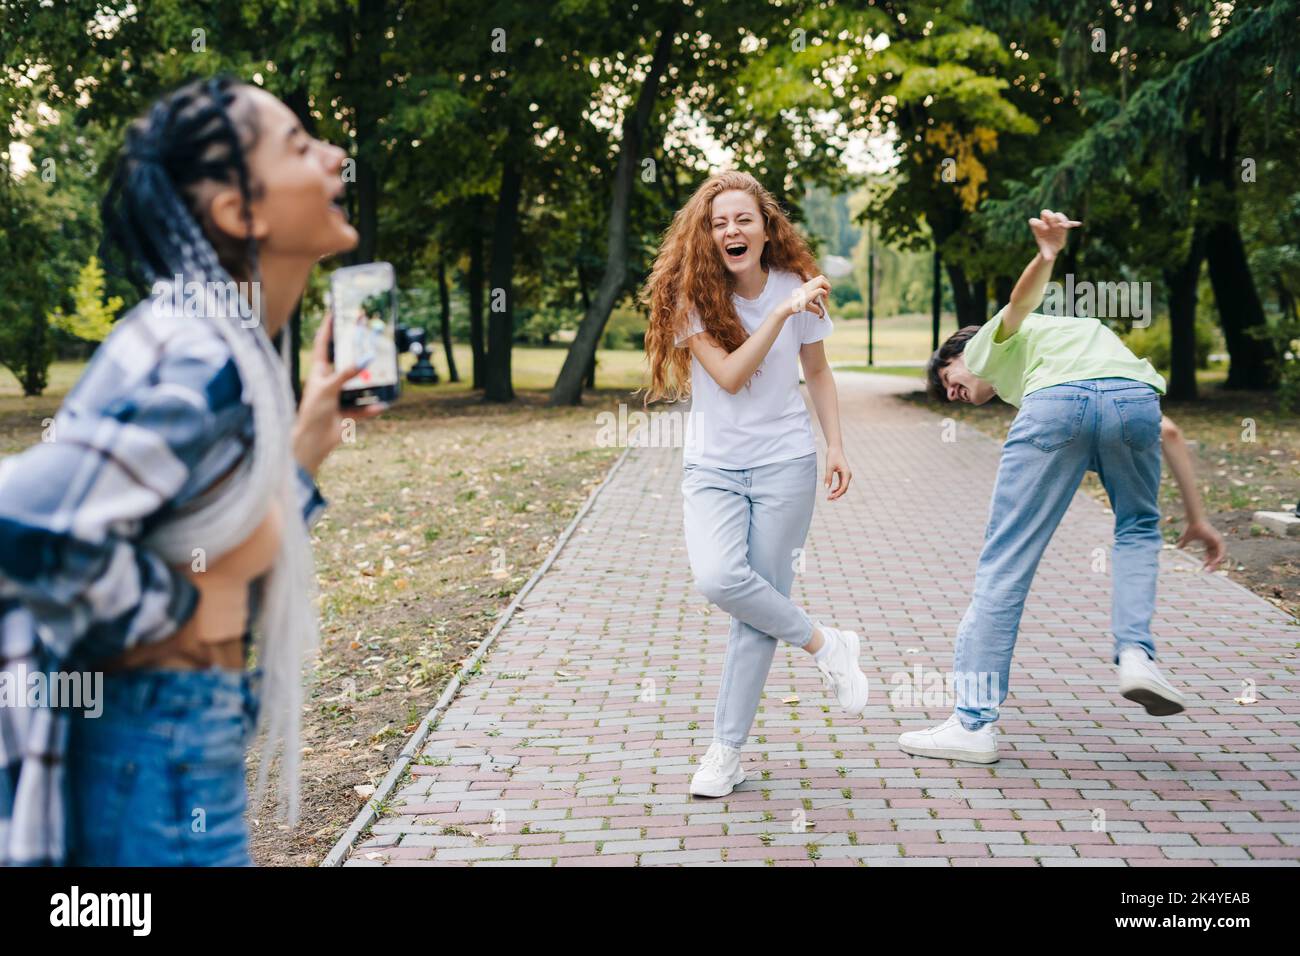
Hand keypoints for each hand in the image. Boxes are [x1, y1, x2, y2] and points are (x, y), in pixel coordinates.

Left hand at [293, 311, 384, 476]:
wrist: (313, 441)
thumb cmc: (313, 410)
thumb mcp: (328, 388)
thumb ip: (346, 373)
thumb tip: (365, 360)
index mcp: (319, 371)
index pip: (323, 344)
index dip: (328, 327)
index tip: (335, 311)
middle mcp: (329, 381)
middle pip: (345, 361)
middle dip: (357, 351)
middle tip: (369, 336)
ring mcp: (339, 396)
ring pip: (358, 385)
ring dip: (370, 382)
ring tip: (383, 371)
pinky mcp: (347, 412)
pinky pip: (363, 408)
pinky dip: (371, 408)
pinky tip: (381, 406)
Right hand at [786, 275, 831, 318]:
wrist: (789, 307)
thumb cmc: (797, 306)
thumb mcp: (808, 306)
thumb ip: (815, 308)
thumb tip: (821, 314)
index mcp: (808, 285)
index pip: (819, 278)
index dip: (825, 285)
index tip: (824, 295)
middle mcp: (808, 285)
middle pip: (822, 277)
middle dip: (827, 285)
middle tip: (826, 294)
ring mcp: (808, 288)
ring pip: (822, 280)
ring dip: (827, 287)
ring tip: (825, 296)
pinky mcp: (809, 294)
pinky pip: (820, 290)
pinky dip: (824, 293)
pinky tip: (823, 299)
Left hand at [824, 446, 851, 500]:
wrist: (835, 448)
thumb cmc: (832, 456)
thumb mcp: (829, 467)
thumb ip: (828, 477)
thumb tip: (827, 488)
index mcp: (846, 474)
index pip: (843, 487)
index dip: (837, 494)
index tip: (830, 497)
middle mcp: (848, 475)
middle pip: (844, 489)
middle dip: (837, 495)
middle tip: (828, 499)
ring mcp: (846, 475)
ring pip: (843, 487)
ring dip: (837, 493)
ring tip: (829, 497)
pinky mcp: (843, 474)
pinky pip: (841, 484)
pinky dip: (837, 489)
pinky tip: (831, 491)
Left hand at [1028, 209, 1080, 261]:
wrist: (1052, 248)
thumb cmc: (1046, 248)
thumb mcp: (1045, 252)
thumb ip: (1046, 255)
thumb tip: (1049, 259)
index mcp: (1037, 228)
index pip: (1033, 221)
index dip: (1038, 223)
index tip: (1045, 229)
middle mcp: (1045, 222)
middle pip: (1045, 212)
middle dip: (1050, 217)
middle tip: (1054, 225)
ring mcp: (1055, 222)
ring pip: (1057, 214)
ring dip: (1062, 218)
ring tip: (1065, 226)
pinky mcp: (1063, 225)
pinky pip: (1068, 222)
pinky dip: (1073, 223)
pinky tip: (1078, 224)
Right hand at [1177, 519, 1225, 570]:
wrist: (1194, 522)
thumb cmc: (1191, 528)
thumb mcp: (1186, 538)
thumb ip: (1183, 543)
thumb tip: (1177, 547)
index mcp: (1209, 542)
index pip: (1211, 554)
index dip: (1208, 560)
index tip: (1203, 567)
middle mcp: (1214, 542)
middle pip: (1216, 556)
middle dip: (1212, 564)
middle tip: (1208, 571)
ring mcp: (1217, 541)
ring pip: (1219, 555)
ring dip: (1215, 563)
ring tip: (1210, 569)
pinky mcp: (1218, 540)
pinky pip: (1221, 552)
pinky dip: (1218, 558)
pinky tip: (1213, 563)